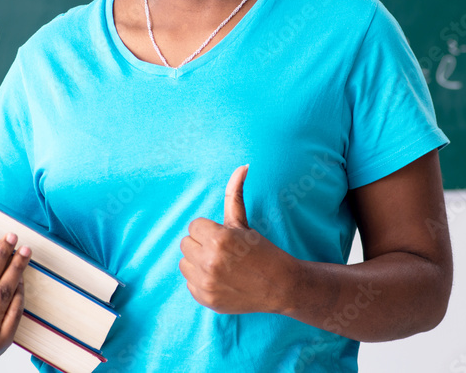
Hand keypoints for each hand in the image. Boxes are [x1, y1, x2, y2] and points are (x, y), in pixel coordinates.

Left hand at [179, 165, 296, 313]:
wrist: (281, 286)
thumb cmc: (262, 250)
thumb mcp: (244, 222)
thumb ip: (235, 194)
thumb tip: (242, 165)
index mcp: (218, 239)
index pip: (194, 226)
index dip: (209, 230)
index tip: (224, 237)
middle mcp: (210, 261)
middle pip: (186, 243)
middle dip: (202, 244)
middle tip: (222, 250)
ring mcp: (207, 283)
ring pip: (184, 263)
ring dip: (197, 262)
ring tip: (220, 263)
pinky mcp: (206, 299)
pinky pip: (189, 283)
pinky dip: (201, 281)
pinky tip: (220, 279)